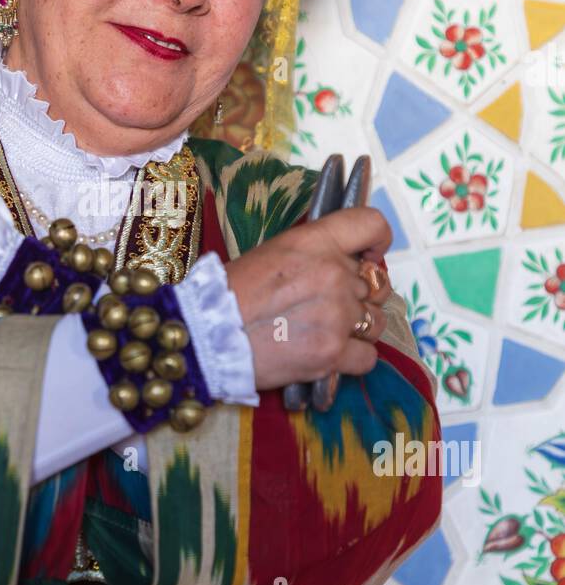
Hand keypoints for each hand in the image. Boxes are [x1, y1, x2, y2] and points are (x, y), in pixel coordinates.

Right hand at [224, 207, 393, 391]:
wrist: (206, 335)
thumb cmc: (231, 293)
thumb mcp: (271, 253)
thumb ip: (314, 254)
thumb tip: (344, 264)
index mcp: (315, 242)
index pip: (372, 224)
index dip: (378, 240)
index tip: (370, 254)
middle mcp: (333, 275)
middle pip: (375, 282)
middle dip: (358, 294)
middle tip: (329, 305)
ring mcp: (336, 316)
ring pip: (376, 321)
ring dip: (358, 328)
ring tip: (327, 332)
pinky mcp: (333, 354)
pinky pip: (368, 357)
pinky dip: (352, 359)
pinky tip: (329, 356)